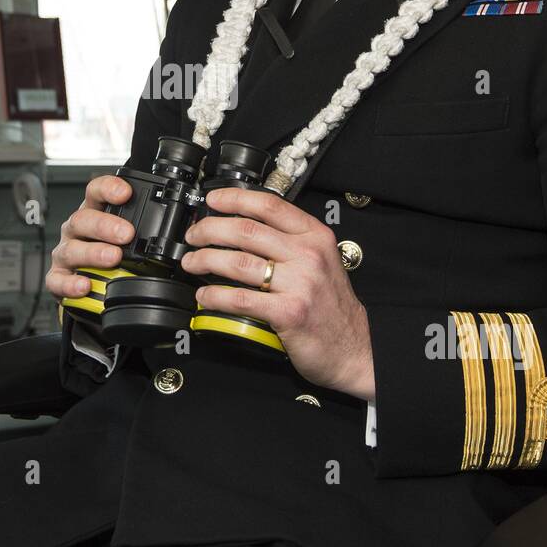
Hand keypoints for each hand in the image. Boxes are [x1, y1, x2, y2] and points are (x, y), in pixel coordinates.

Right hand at [46, 174, 135, 302]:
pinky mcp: (58, 278)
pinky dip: (70, 284)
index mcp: (94, 212)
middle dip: (105, 225)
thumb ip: (147, 230)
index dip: (108, 188)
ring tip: (113, 258)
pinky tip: (85, 285)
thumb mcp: (129, 236)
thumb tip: (182, 230)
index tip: (125, 193)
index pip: (96, 192)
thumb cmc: (111, 253)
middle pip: (83, 219)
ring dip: (93, 253)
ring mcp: (65, 253)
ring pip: (72, 249)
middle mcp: (77, 230)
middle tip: (126, 234)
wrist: (92, 287)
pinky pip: (58, 281)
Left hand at [180, 187, 375, 400]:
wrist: (354, 347)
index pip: (270, 205)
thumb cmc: (332, 306)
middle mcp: (308, 255)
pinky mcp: (288, 312)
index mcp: (315, 237)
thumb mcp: (321, 261)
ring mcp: (299, 283)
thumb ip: (290, 242)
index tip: (213, 200)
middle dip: (210, 230)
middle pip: (246, 230)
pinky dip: (215, 295)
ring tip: (192, 262)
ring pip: (238, 261)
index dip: (235, 198)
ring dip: (206, 259)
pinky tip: (204, 295)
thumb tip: (244, 228)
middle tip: (194, 236)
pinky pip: (240, 298)